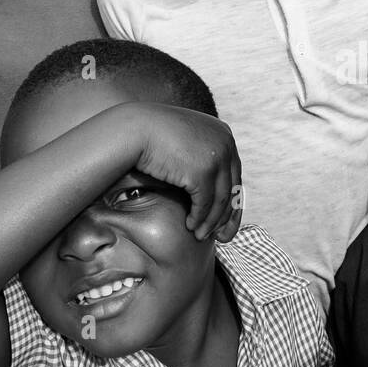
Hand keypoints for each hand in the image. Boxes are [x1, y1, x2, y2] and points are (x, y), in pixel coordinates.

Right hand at [134, 104, 242, 241]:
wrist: (134, 129)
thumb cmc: (152, 136)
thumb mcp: (184, 140)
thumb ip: (200, 154)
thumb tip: (211, 179)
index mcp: (224, 134)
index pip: (233, 173)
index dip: (231, 199)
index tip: (226, 220)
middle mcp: (226, 144)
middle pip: (232, 188)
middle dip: (228, 216)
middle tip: (222, 236)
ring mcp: (216, 157)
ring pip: (221, 200)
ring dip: (211, 222)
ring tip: (201, 235)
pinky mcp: (203, 172)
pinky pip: (205, 204)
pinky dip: (199, 218)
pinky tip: (190, 226)